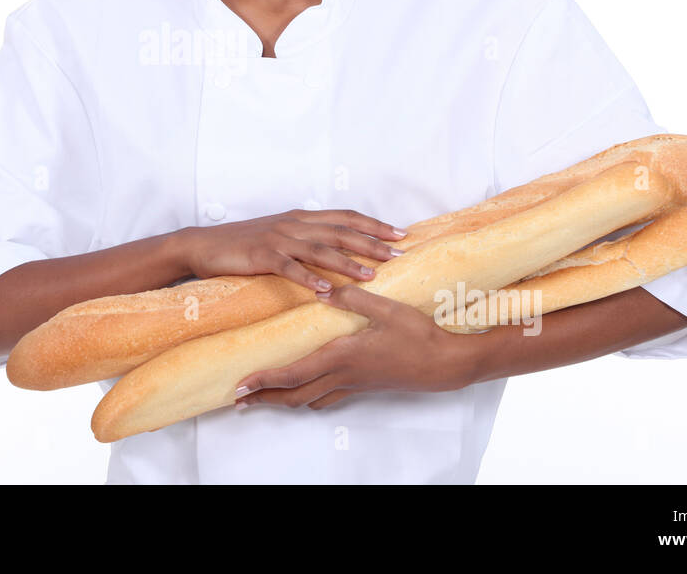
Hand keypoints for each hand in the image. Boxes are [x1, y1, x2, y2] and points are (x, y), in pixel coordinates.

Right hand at [180, 209, 407, 292]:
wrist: (204, 245)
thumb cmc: (244, 244)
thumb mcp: (280, 235)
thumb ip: (306, 239)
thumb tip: (337, 250)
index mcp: (301, 218)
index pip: (345, 217)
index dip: (374, 225)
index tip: (400, 234)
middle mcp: (294, 224)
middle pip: (340, 231)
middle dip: (372, 243)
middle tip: (399, 254)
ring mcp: (277, 238)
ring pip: (320, 249)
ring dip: (348, 262)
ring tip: (372, 274)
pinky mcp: (261, 255)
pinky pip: (290, 267)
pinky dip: (309, 277)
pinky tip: (326, 289)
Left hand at [234, 284, 480, 409]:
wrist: (447, 364)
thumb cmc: (419, 336)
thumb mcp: (387, 309)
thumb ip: (354, 297)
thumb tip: (322, 288)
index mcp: (342, 356)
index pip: (294, 373)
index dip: (265, 381)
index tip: (241, 385)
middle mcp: (343, 375)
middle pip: (294, 394)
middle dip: (264, 398)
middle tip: (239, 399)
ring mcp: (353, 383)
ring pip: (308, 399)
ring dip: (283, 398)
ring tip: (263, 395)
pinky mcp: (363, 385)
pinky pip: (326, 396)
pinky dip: (307, 396)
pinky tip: (304, 389)